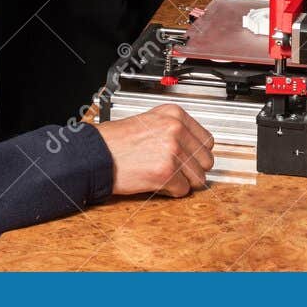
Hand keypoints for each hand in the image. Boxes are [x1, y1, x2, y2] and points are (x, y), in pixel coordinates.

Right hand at [95, 104, 214, 197]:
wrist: (98, 153)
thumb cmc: (118, 140)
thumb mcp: (150, 121)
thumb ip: (174, 128)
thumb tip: (194, 145)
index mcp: (175, 115)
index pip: (207, 140)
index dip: (198, 153)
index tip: (192, 158)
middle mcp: (176, 130)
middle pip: (207, 160)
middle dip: (194, 169)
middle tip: (179, 171)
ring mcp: (172, 151)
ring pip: (198, 178)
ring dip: (185, 182)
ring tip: (168, 177)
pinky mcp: (165, 172)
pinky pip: (183, 190)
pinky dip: (172, 191)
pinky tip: (159, 182)